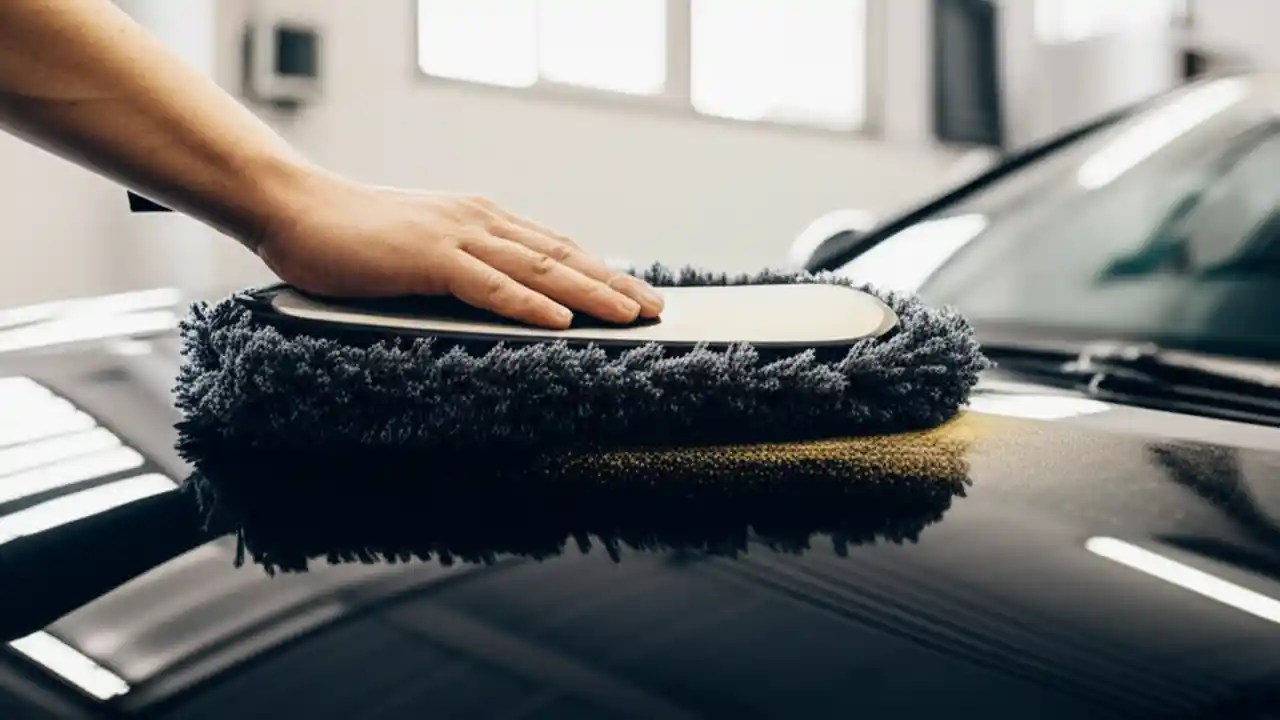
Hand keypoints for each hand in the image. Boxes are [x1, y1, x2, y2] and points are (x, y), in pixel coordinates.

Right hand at [252, 171, 662, 328]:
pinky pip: (487, 285)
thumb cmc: (355, 238)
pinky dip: (527, 304)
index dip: (602, 272)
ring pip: (537, 269)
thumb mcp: (426, 250)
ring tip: (630, 314)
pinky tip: (559, 320)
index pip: (556, 249)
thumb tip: (506, 300)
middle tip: (657, 310)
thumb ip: (466, 268)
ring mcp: (456, 236)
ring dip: (588, 293)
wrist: (296, 209)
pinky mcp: (427, 257)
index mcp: (483, 220)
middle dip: (614, 284)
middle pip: (561, 257)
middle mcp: (481, 221)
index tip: (639, 295)